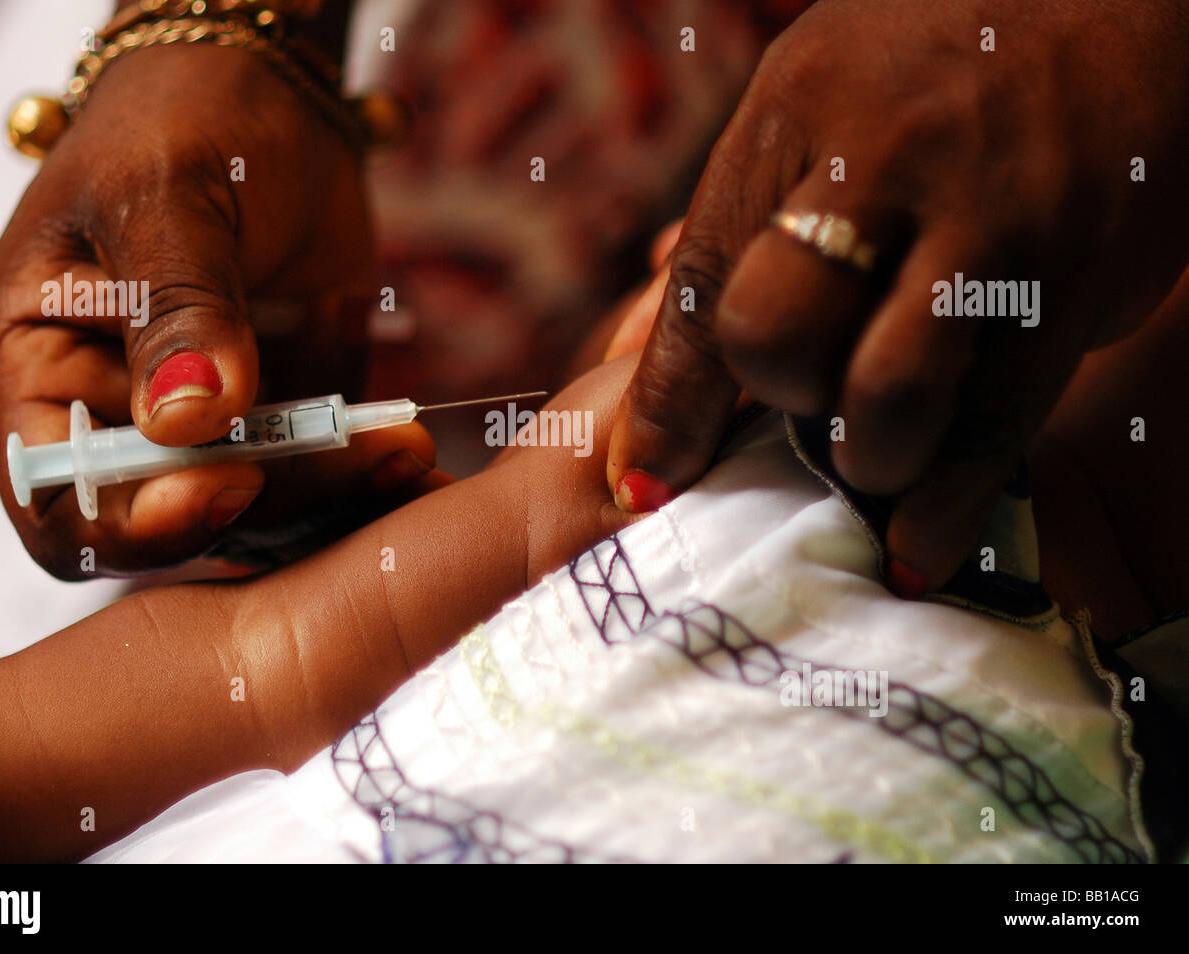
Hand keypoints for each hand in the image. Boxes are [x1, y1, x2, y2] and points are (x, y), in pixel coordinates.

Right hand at [0, 43, 435, 578]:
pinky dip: (361, 472)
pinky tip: (409, 452)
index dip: (130, 520)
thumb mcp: (165, 196)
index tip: (224, 484)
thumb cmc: (180, 123)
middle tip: (350, 462)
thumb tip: (190, 417)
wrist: (268, 102)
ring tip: (403, 450)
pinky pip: (317, 475)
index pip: (58, 501)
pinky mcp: (283, 421)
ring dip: (332, 489)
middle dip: (264, 504)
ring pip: (259, 510)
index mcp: (37, 371)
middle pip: (171, 521)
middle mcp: (113, 418)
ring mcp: (206, 428)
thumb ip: (177, 307)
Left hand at [608, 0, 1188, 591]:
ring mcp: (986, 225)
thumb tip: (652, 310)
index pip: (704, 280)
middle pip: (774, 337)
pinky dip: (944, 508)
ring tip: (870, 453)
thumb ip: (744, 206)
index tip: (644, 481)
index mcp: (798, 115)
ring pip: (883, 396)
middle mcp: (884, 165)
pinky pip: (994, 427)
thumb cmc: (941, 57)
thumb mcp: (820, 90)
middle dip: (777, 399)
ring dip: (864, 457)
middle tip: (805, 403)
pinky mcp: (1071, 285)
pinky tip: (915, 548)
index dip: (667, 403)